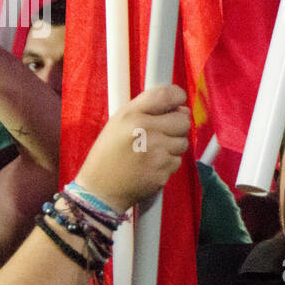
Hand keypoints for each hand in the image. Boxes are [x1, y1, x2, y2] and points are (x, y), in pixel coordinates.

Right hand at [73, 84, 190, 212]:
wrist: (101, 189)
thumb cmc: (110, 154)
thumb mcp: (119, 122)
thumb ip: (147, 109)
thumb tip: (181, 107)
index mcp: (130, 114)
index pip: (166, 95)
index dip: (177, 96)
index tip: (178, 102)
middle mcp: (144, 130)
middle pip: (183, 120)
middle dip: (177, 126)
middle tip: (162, 133)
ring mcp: (155, 151)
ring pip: (183, 142)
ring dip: (173, 146)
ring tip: (153, 151)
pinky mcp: (162, 170)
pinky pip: (178, 160)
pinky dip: (168, 163)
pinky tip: (152, 165)